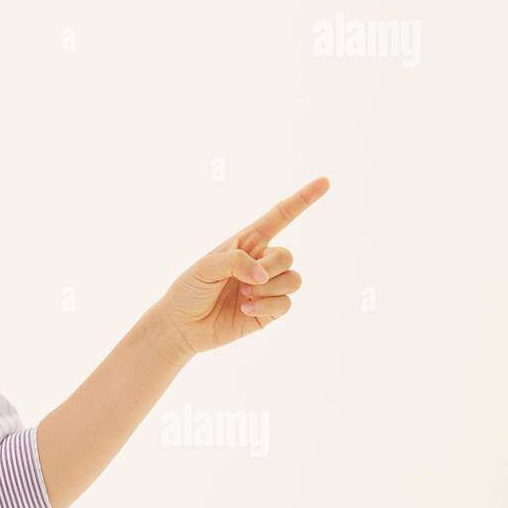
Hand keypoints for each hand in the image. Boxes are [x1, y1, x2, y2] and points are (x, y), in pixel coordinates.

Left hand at [153, 176, 329, 361]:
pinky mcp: (269, 310)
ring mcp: (267, 287)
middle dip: (271, 267)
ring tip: (244, 295)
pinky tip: (245, 309)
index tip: (325, 182)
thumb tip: (263, 274)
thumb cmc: (190, 290)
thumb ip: (235, 262)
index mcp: (246, 243)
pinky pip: (286, 304)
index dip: (302, 199)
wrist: (183, 326)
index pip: (279, 217)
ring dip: (270, 288)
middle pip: (287, 255)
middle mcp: (260, 262)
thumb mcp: (205, 267)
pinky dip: (267, 306)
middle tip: (246, 281)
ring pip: (293, 280)